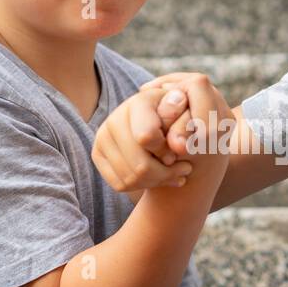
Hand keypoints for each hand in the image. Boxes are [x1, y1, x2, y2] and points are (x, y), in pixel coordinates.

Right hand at [92, 73, 232, 193]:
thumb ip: (185, 112)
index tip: (182, 151)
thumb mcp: (190, 115)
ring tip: (175, 175)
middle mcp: (114, 118)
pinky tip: (159, 179)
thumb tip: (180, 99)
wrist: (165, 127)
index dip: (167, 151)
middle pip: (139, 166)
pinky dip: (142, 187)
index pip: (147, 137)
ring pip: (130, 178)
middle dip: (166, 173)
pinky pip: (120, 184)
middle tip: (184, 170)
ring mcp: (102, 136)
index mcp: (139, 102)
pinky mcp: (97, 153)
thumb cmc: (184, 121)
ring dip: (157, 182)